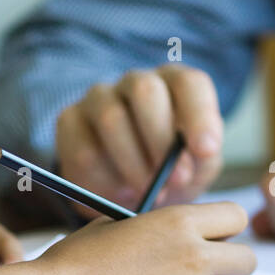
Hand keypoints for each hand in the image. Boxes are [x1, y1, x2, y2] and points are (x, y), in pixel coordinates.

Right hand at [34, 202, 255, 274]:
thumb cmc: (76, 263)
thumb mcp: (113, 226)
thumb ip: (154, 227)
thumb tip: (173, 232)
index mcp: (179, 222)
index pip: (236, 217)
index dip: (225, 228)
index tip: (211, 237)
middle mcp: (195, 257)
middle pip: (247, 260)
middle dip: (230, 266)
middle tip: (202, 270)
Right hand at [55, 65, 224, 216]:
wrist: (131, 192)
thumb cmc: (172, 172)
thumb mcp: (198, 168)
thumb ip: (201, 159)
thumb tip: (191, 158)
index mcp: (175, 83)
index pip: (188, 83)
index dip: (198, 115)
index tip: (205, 151)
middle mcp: (136, 82)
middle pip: (145, 91)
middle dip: (161, 140)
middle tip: (173, 180)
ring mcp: (98, 98)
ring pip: (111, 119)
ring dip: (132, 164)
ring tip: (146, 192)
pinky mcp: (69, 121)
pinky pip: (84, 149)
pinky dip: (104, 180)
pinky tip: (117, 193)